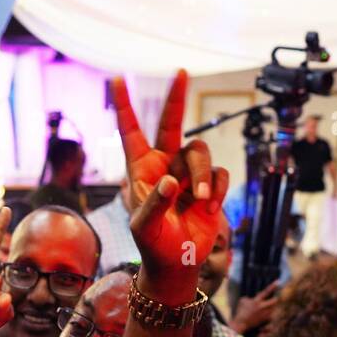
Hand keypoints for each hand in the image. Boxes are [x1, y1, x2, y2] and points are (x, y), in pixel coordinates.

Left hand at [111, 71, 226, 290]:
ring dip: (204, 177)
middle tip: (180, 72)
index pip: (131, 133)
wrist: (177, 264)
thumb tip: (172, 181)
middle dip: (176, 98)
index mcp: (141, 170)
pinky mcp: (209, 186)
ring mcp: (188, 174)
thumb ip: (156, 204)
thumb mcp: (145, 227)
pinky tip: (209, 209)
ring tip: (202, 202)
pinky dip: (217, 190)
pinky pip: (219, 174)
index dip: (124, 106)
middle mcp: (164, 165)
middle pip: (172, 124)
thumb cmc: (153, 245)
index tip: (116, 79)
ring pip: (201, 154)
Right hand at [232, 281, 279, 334]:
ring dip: (272, 306)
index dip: (272, 286)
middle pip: (274, 301)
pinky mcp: (265, 320)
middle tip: (274, 298)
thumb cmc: (241, 312)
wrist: (241, 324)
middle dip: (275, 298)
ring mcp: (265, 314)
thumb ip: (248, 297)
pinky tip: (264, 315)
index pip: (266, 292)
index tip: (278, 281)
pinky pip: (271, 315)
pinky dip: (269, 314)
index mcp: (257, 301)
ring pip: (273, 308)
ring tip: (266, 307)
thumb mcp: (242, 301)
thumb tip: (251, 297)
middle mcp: (262, 307)